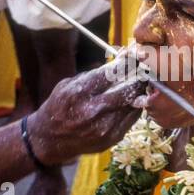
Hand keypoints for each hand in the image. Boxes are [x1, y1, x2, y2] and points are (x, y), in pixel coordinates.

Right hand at [27, 57, 141, 163]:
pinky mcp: (111, 139)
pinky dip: (134, 106)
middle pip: (128, 89)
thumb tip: (121, 59)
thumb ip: (94, 74)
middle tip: (144, 67)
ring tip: (141, 81)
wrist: (49, 140)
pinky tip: (133, 98)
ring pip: (133, 104)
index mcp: (79, 93)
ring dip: (139, 91)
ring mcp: (104, 128)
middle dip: (139, 75)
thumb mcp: (68, 84)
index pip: (112, 73)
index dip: (128, 61)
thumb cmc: (59, 107)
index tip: (136, 54)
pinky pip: (131, 118)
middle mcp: (93, 111)